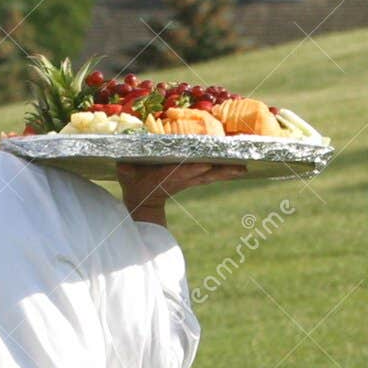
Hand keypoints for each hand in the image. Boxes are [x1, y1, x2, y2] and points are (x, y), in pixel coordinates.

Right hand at [116, 160, 246, 225]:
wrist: (144, 202)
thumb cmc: (134, 185)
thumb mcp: (126, 178)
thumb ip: (125, 171)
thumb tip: (122, 165)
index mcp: (167, 178)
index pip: (181, 173)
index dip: (193, 170)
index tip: (206, 165)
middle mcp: (182, 179)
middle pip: (204, 175)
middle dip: (221, 171)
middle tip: (240, 168)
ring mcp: (190, 180)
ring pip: (212, 175)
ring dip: (228, 172)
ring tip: (245, 167)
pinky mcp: (194, 179)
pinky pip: (213, 174)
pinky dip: (226, 171)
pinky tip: (240, 167)